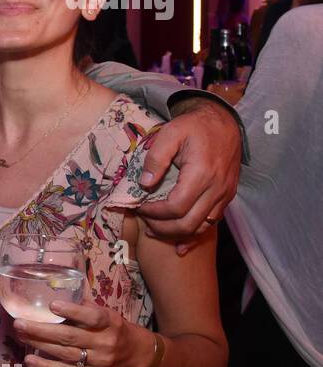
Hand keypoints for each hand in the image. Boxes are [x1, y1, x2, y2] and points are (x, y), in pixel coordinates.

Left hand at [12, 300, 149, 366]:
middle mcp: (105, 342)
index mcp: (109, 322)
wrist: (134, 353)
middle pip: (70, 337)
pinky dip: (46, 366)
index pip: (91, 317)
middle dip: (42, 330)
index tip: (52, 305)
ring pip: (65, 353)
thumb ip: (83, 305)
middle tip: (19, 323)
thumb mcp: (105, 312)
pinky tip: (30, 360)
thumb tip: (53, 289)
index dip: (72, 311)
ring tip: (20, 335)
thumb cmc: (112, 327)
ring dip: (39, 345)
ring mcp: (99, 361)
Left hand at [135, 99, 241, 252]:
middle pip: (188, 224)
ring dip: (177, 234)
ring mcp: (225, 195)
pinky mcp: (227, 196)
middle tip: (145, 223)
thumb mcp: (170, 134)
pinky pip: (212, 223)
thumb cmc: (194, 127)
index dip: (154, 213)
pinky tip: (180, 244)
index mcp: (201, 174)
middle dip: (162, 228)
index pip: (175, 207)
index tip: (140, 208)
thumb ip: (155, 159)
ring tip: (155, 230)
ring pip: (201, 227)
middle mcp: (217, 188)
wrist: (223, 122)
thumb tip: (144, 185)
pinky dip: (195, 235)